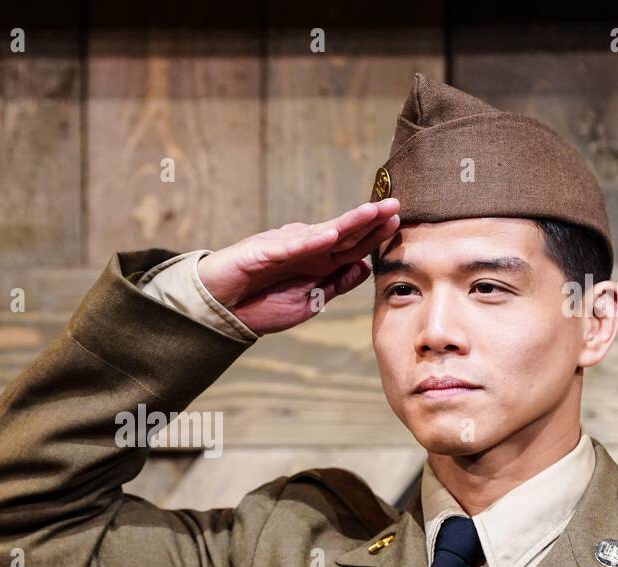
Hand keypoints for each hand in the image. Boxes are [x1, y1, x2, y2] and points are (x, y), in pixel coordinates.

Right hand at [196, 199, 400, 335]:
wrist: (221, 311)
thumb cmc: (261, 307)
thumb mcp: (309, 302)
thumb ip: (334, 286)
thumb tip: (364, 268)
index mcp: (317, 263)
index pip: (352, 247)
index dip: (374, 235)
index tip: (397, 223)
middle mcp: (305, 250)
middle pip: (343, 233)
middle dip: (369, 220)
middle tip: (395, 205)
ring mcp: (284, 247)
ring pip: (322, 232)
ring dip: (348, 222)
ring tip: (372, 211)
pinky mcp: (262, 250)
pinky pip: (290, 246)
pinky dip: (311, 241)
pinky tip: (331, 234)